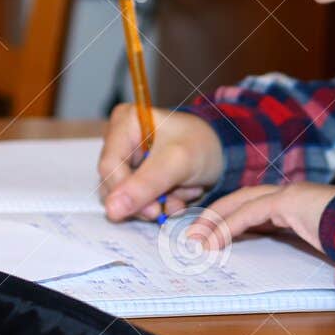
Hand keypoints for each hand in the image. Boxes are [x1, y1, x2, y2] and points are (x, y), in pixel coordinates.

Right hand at [97, 105, 224, 220]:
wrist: (224, 152)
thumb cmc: (202, 145)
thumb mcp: (176, 163)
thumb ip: (144, 185)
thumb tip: (111, 210)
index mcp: (124, 123)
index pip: (109, 167)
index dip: (125, 194)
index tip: (152, 212)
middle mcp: (120, 139)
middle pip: (115, 184)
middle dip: (146, 200)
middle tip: (169, 205)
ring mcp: (129, 159)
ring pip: (127, 197)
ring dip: (157, 203)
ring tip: (182, 192)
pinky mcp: (138, 175)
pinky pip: (140, 200)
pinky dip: (162, 203)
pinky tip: (180, 194)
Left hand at [186, 181, 334, 254]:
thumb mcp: (317, 248)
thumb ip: (299, 249)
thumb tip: (279, 269)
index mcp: (296, 205)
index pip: (254, 208)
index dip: (230, 220)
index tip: (212, 237)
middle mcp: (289, 195)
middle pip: (241, 200)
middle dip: (214, 216)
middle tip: (193, 236)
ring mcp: (288, 194)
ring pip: (240, 203)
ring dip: (214, 221)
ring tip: (196, 240)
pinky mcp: (287, 201)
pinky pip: (249, 213)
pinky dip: (228, 227)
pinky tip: (214, 241)